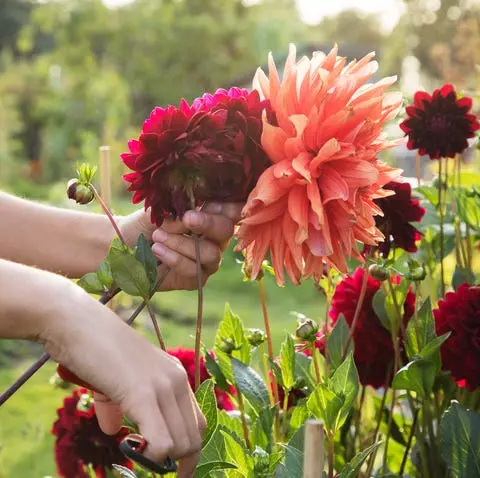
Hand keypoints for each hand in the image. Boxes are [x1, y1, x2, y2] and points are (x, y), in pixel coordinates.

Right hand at [42, 283, 205, 476]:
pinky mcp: (143, 395)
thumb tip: (114, 430)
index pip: (197, 423)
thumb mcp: (114, 381)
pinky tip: (130, 448)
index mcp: (174, 377)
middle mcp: (176, 381)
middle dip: (180, 463)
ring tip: (137, 456)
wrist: (78, 323)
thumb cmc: (93, 349)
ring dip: (164, 462)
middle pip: (194, 438)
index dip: (186, 451)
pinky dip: (151, 457)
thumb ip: (118, 406)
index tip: (168, 466)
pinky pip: (162, 442)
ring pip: (183, 444)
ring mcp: (163, 386)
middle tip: (154, 470)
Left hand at [120, 202, 242, 290]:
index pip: (233, 210)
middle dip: (208, 224)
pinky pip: (194, 271)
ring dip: (183, 244)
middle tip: (188, 219)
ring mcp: (207, 261)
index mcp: (211, 216)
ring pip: (211, 253)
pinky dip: (175, 259)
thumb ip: (177, 212)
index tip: (209, 203)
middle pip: (227, 231)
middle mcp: (215, 239)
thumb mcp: (159, 211)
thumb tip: (187, 218)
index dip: (228, 207)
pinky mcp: (196, 279)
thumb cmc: (146, 223)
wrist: (126, 245)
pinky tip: (158, 250)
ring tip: (158, 236)